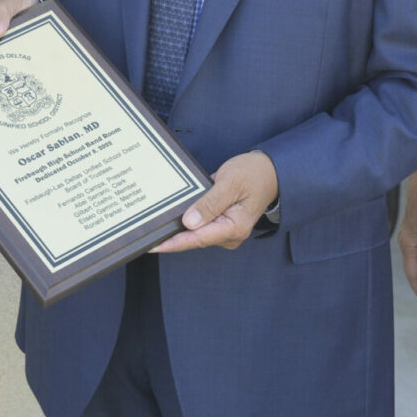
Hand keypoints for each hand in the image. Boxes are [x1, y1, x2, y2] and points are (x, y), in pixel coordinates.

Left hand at [151, 151, 278, 252]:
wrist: (270, 171)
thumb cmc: (253, 173)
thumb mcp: (230, 183)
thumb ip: (210, 203)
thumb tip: (189, 223)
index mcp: (234, 227)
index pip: (198, 239)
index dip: (174, 243)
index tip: (154, 245)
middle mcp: (230, 234)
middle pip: (195, 239)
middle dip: (172, 238)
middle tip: (145, 237)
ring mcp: (226, 230)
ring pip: (196, 234)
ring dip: (177, 231)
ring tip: (153, 229)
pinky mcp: (222, 224)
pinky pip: (201, 227)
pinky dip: (186, 224)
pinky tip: (170, 220)